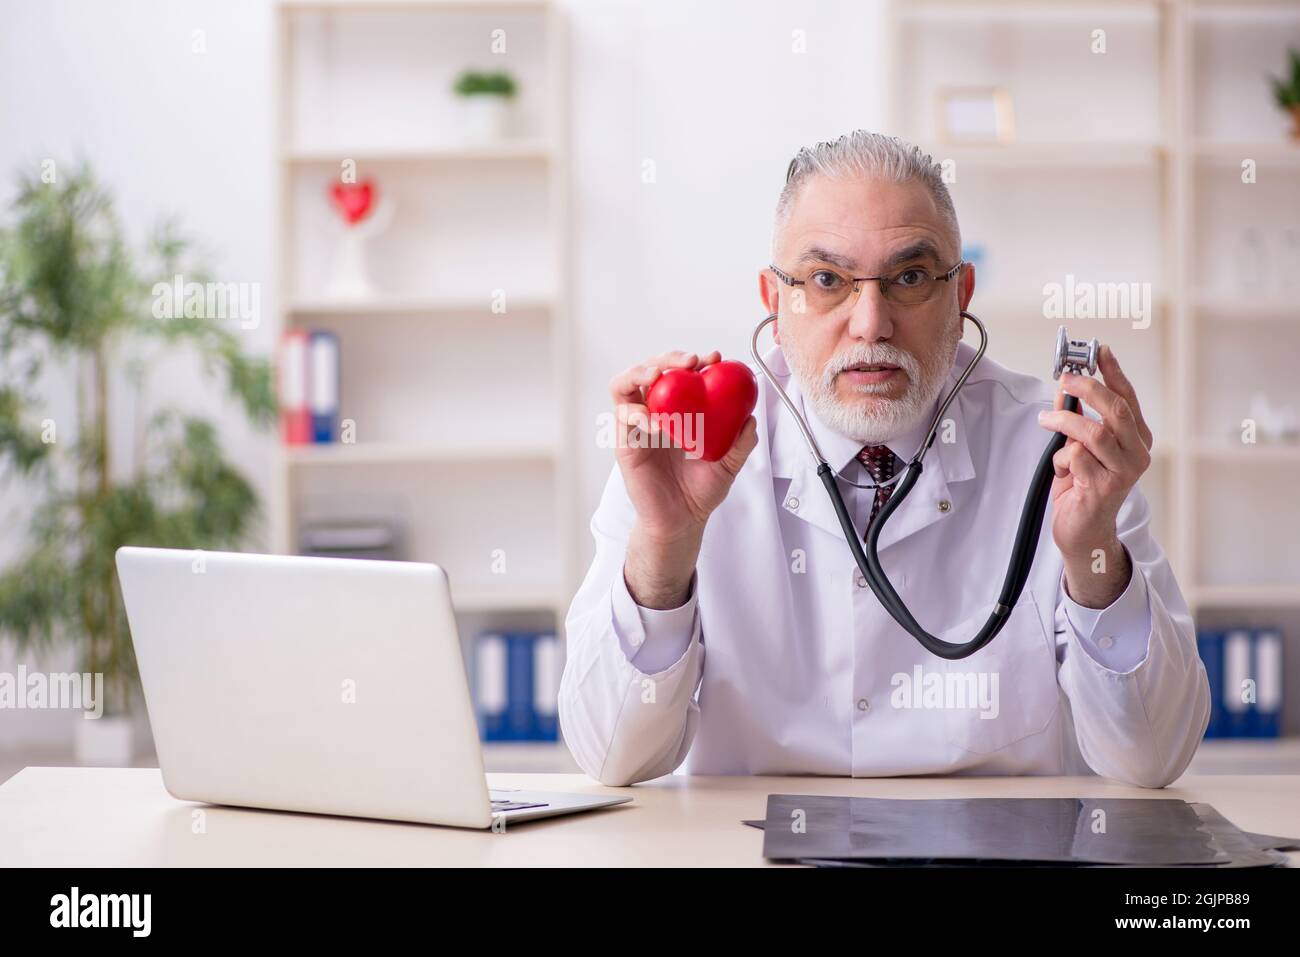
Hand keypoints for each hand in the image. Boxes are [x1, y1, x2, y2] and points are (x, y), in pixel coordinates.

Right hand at [609, 350, 758, 607]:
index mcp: (677, 410)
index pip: (680, 374)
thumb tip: (751, 420)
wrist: (681, 521)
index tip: (714, 359)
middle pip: (651, 369)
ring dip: (640, 372)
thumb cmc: (701, 491)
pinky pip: (623, 418)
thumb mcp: (729, 465)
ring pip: (625, 384)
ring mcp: (636, 426)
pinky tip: (654, 421)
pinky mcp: (624, 444)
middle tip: (690, 362)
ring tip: (657, 375)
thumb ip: (741, 444)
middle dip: (668, 357)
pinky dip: (636, 412)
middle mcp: (654, 412)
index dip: (695, 361)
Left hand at [1036, 345, 1152, 607]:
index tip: (1099, 351)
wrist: (1082, 532)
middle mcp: (1137, 453)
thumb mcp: (1079, 447)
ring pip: (1093, 432)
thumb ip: (1077, 420)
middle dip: (1088, 388)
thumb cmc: (1082, 487)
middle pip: (1116, 410)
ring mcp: (1124, 472)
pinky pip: (1077, 458)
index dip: (1114, 372)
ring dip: (1064, 421)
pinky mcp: (1105, 488)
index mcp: (1136, 439)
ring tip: (1045, 420)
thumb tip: (1065, 389)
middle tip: (1064, 380)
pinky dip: (1062, 458)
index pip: (1128, 398)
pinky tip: (1062, 469)